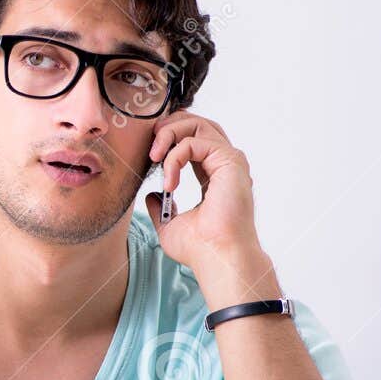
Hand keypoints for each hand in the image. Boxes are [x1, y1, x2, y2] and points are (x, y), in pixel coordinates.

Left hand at [143, 112, 262, 273]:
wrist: (216, 257)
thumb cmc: (200, 248)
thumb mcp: (171, 224)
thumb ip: (161, 207)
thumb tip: (151, 196)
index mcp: (213, 175)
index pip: (193, 140)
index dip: (169, 139)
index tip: (150, 158)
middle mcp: (224, 164)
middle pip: (197, 123)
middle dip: (168, 127)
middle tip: (150, 149)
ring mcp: (229, 161)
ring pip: (197, 124)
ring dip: (168, 135)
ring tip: (155, 158)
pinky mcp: (230, 162)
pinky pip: (194, 142)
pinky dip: (175, 158)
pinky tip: (170, 183)